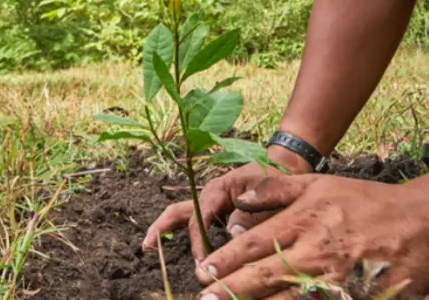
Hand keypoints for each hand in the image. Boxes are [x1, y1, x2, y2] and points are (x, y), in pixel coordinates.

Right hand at [144, 149, 309, 261]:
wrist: (281, 169)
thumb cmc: (274, 178)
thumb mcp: (267, 192)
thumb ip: (252, 213)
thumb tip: (233, 235)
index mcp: (218, 189)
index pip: (200, 216)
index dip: (199, 239)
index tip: (202, 260)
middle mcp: (208, 196)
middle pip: (177, 211)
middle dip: (161, 228)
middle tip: (147, 247)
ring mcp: (209, 204)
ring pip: (180, 216)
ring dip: (164, 229)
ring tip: (149, 247)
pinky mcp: (214, 212)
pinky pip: (194, 224)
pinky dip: (185, 236)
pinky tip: (186, 253)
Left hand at [194, 174, 428, 298]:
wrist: (426, 222)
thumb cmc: (367, 202)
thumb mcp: (318, 184)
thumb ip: (275, 190)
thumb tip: (238, 199)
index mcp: (305, 220)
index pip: (255, 244)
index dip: (226, 261)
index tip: (203, 272)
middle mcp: (318, 250)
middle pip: (266, 276)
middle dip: (232, 289)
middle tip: (205, 297)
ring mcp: (340, 278)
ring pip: (290, 298)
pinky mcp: (360, 296)